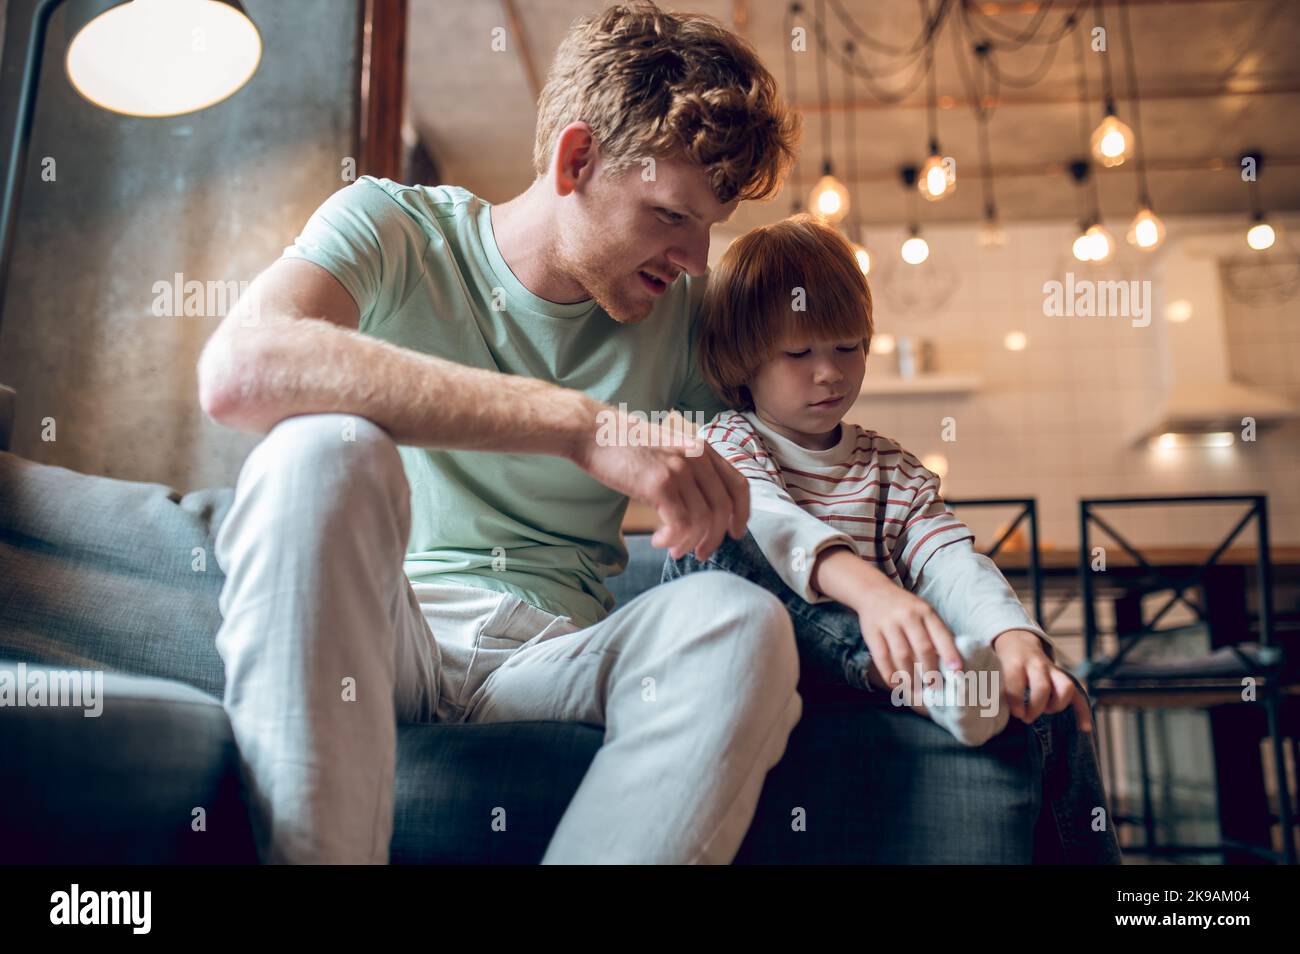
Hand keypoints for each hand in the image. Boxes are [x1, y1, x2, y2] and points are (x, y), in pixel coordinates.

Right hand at [571, 404, 748, 560]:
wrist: (593, 431)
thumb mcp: (667, 451)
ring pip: (702, 520)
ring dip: (689, 543)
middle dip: (714, 538)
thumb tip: (699, 509)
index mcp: (702, 449)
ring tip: (673, 550)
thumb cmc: (624, 445)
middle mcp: (697, 457)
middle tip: (700, 553)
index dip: (741, 514)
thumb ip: (687, 471)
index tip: (735, 533)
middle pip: (722, 508)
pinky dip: (672, 540)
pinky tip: (658, 541)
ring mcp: (679, 469)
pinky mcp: (660, 484)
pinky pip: (680, 525)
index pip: (738, 485)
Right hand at [855, 579, 963, 697]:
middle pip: (923, 648)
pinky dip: (890, 674)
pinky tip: (896, 684)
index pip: (941, 634)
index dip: (950, 653)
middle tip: (934, 687)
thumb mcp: (923, 612)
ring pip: (902, 655)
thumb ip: (935, 633)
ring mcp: (888, 623)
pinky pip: (882, 657)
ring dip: (911, 676)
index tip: (956, 671)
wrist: (873, 591)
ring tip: (916, 689)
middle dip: (930, 671)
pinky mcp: (872, 632)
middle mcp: (908, 615)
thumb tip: (950, 663)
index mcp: (925, 611)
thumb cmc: (905, 608)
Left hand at [991, 630, 1093, 731]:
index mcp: (1015, 662)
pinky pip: (1078, 694)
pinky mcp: (1062, 678)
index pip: (1017, 682)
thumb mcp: (993, 667)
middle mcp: (1036, 665)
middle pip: (1042, 687)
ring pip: (1065, 686)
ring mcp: (1052, 670)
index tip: (1015, 712)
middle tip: (1026, 717)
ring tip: (1046, 712)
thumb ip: (989, 683)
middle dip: (1036, 707)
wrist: (1017, 641)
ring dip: (1057, 705)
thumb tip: (980, 706)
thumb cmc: (1002, 661)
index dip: (1016, 700)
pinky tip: (1083, 728)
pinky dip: (1082, 712)